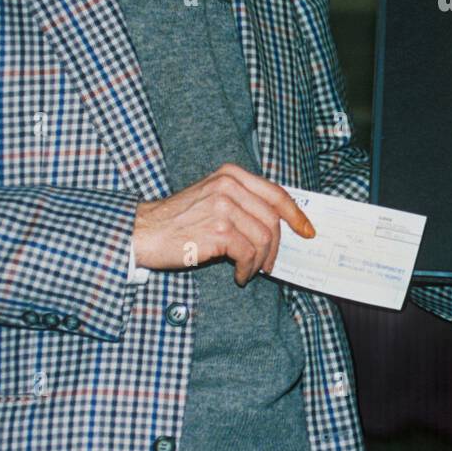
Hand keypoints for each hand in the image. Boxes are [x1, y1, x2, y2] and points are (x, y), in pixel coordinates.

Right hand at [132, 163, 314, 285]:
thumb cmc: (179, 220)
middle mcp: (229, 186)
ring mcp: (224, 207)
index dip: (296, 214)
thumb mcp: (212, 197)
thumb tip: (279, 224)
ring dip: (261, 261)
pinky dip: (247, 269)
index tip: (307, 231)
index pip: (276, 193)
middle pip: (273, 218)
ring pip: (264, 237)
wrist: (144, 232)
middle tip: (270, 264)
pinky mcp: (218, 230)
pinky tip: (238, 275)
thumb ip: (242, 202)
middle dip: (277, 246)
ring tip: (250, 271)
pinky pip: (248, 253)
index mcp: (231, 175)